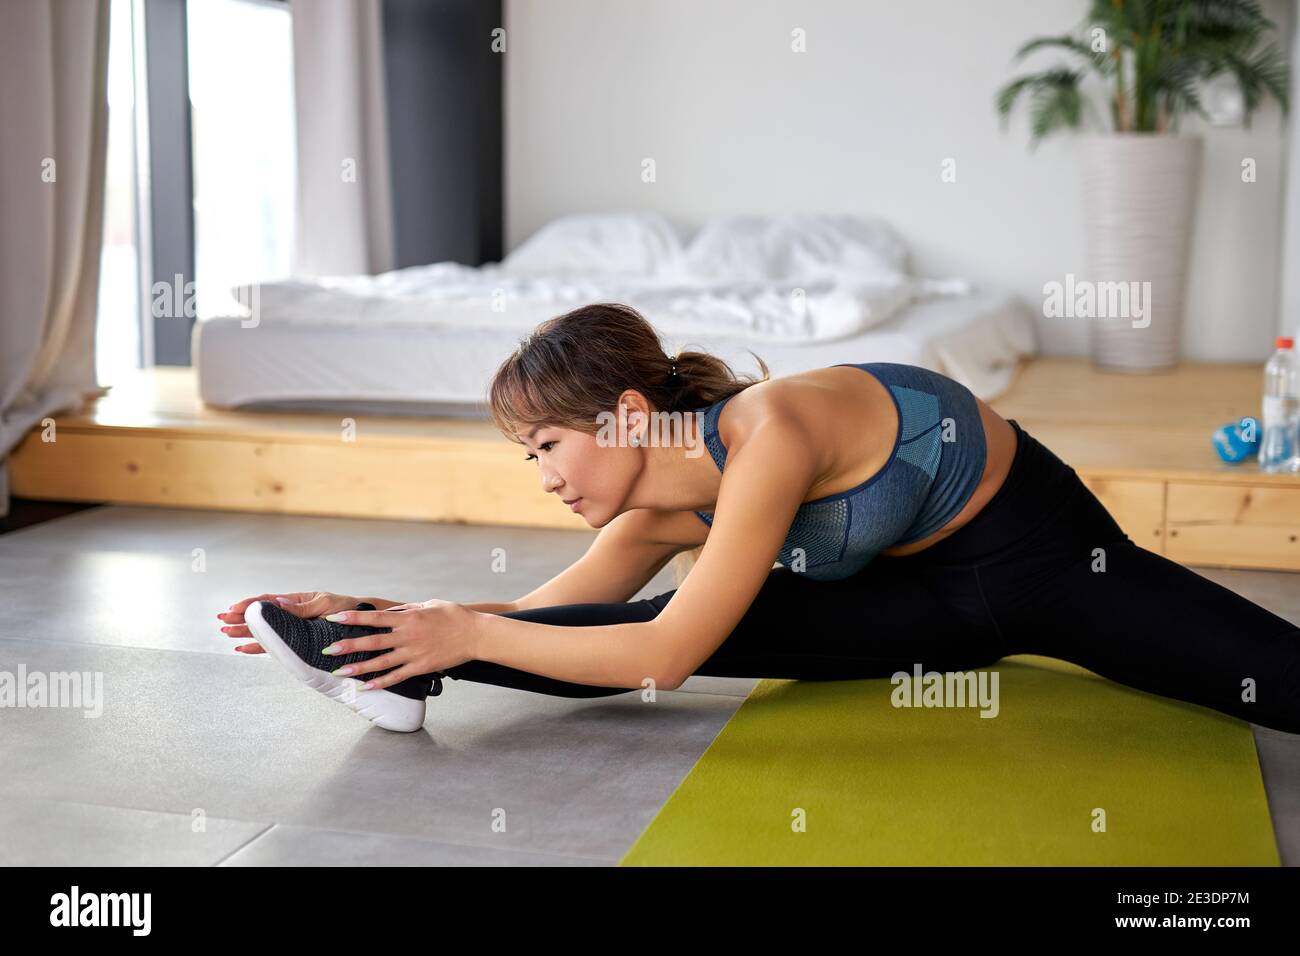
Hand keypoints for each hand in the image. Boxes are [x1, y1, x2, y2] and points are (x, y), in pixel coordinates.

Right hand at [219, 591, 358, 653]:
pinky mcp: (296, 640)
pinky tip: (242, 648)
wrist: (362, 622)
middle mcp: (292, 614)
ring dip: (244, 632)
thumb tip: (279, 603)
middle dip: (241, 618)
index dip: (250, 605)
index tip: (234, 608)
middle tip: (222, 620)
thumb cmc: (346, 610)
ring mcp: (292, 628)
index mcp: (297, 601)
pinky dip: (258, 646)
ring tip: (225, 631)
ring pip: (264, 630)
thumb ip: (302, 608)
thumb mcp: (325, 605)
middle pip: (261, 616)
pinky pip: (274, 644)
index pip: (269, 601)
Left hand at [317, 600, 478, 689]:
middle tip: (328, 650)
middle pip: (372, 642)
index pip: (374, 618)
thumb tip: (389, 613)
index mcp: (409, 618)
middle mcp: (408, 636)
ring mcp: (414, 653)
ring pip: (381, 662)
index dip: (353, 619)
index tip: (334, 619)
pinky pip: (397, 676)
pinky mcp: (421, 667)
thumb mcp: (429, 604)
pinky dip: (380, 682)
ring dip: (359, 668)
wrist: (476, 634)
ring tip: (340, 672)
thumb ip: (407, 609)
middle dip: (348, 646)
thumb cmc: (454, 616)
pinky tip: (366, 686)